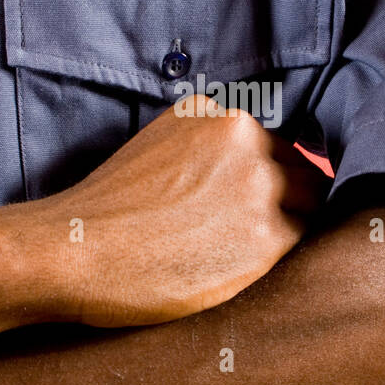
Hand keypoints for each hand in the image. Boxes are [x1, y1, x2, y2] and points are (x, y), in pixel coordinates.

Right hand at [36, 94, 328, 326]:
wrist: (76, 250)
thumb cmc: (107, 208)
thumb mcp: (160, 144)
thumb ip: (208, 145)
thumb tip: (253, 162)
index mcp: (220, 115)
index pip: (278, 145)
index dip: (273, 178)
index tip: (261, 203)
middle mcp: (247, 141)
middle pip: (303, 173)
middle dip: (290, 200)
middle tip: (256, 234)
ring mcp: (259, 187)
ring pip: (308, 208)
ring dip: (288, 230)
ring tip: (247, 254)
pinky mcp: (266, 239)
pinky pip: (298, 245)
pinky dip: (279, 259)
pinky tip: (242, 269)